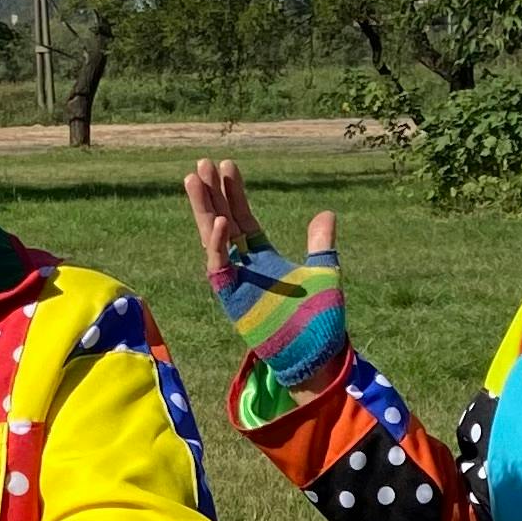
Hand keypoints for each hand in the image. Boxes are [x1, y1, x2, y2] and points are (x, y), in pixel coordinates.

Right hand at [186, 162, 349, 399]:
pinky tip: (220, 221)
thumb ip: (321, 245)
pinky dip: (219, 246)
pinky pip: (220, 270)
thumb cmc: (321, 323)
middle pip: (222, 224)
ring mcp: (237, 284)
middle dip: (212, 195)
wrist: (319, 357)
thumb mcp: (324, 275)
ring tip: (194, 179)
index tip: (228, 166)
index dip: (235, 194)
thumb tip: (326, 214)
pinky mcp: (233, 301)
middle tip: (202, 163)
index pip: (243, 220)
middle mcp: (246, 270)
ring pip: (212, 241)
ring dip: (204, 210)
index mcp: (264, 261)